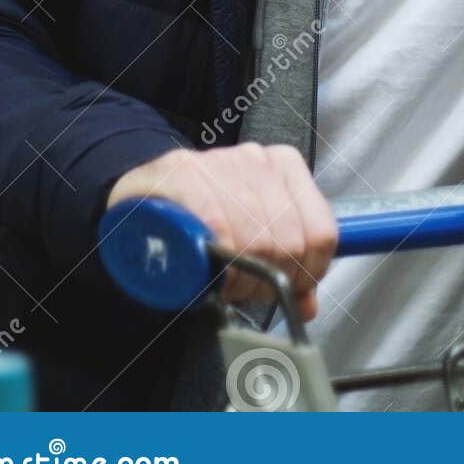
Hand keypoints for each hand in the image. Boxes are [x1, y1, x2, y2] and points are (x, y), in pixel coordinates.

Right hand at [105, 143, 338, 320]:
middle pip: (288, 241)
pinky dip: (216, 256)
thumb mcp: (252, 234)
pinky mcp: (183, 172)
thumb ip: (286, 264)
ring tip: (223, 282)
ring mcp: (221, 161)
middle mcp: (258, 159)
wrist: (142, 194)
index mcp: (285, 168)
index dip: (306, 273)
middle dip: (267, 279)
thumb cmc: (202, 216)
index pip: (321, 232)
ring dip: (239, 277)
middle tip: (243, 290)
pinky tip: (207, 266)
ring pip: (255, 239)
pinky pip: (216, 224)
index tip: (285, 288)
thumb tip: (308, 304)